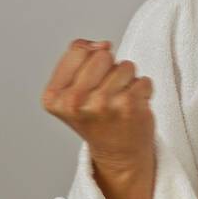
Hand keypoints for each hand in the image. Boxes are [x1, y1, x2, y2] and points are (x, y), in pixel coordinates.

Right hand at [41, 39, 155, 176]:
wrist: (118, 155)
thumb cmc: (97, 118)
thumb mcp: (72, 90)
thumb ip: (78, 57)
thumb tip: (103, 44)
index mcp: (54, 96)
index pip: (78, 49)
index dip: (90, 62)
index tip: (90, 84)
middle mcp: (74, 101)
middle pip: (102, 54)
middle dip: (109, 69)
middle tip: (107, 94)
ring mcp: (101, 104)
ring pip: (125, 66)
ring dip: (127, 82)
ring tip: (120, 102)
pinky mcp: (128, 106)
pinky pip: (143, 79)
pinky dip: (143, 91)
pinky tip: (133, 108)